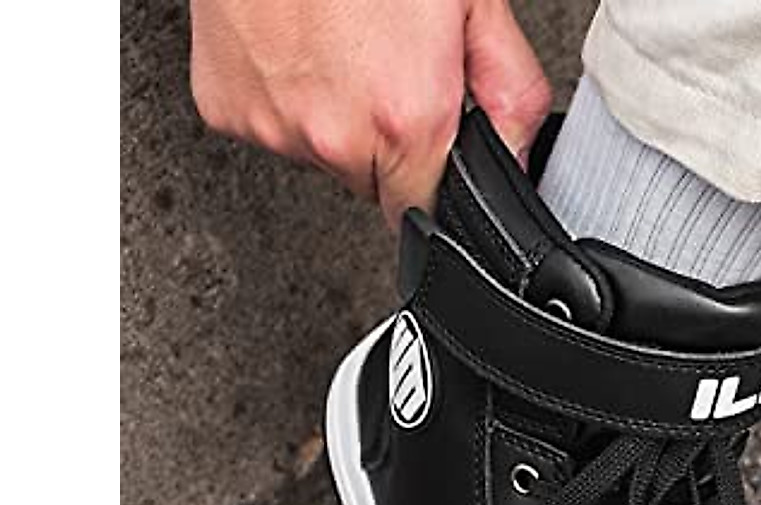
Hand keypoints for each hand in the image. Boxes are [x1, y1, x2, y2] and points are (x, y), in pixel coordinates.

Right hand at [189, 0, 551, 224]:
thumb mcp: (470, 3)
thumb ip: (508, 92)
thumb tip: (519, 155)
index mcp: (405, 120)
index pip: (425, 213)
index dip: (432, 181)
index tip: (429, 150)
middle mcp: (335, 136)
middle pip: (373, 183)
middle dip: (387, 140)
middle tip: (383, 62)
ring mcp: (275, 125)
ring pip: (322, 153)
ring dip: (334, 114)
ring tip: (338, 40)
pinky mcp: (226, 109)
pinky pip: (271, 124)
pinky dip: (286, 92)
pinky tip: (297, 41)